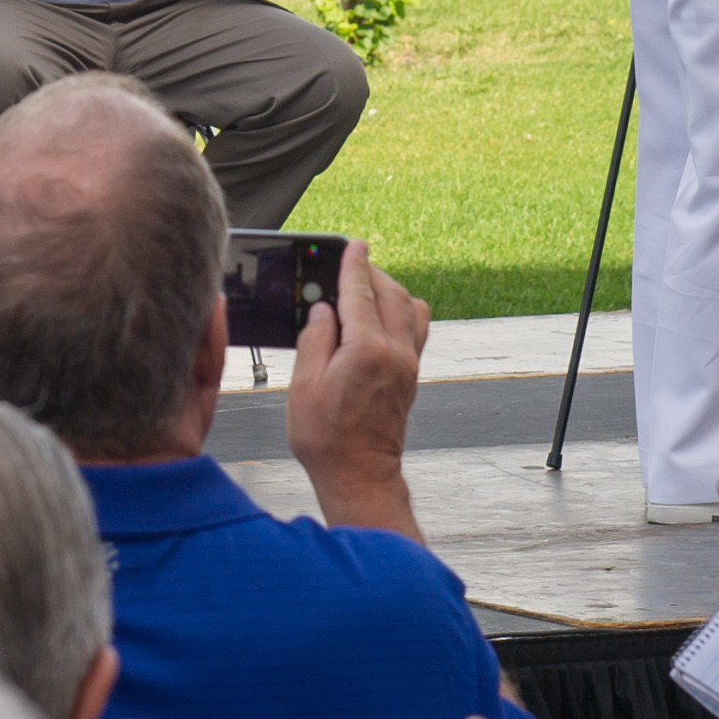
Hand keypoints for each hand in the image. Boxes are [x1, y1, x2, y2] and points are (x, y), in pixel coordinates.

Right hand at [287, 239, 430, 539]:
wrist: (359, 474)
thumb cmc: (326, 436)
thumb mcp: (304, 385)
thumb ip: (315, 338)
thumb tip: (324, 309)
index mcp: (367, 349)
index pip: (360, 293)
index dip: (353, 264)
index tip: (353, 244)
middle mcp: (395, 352)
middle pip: (392, 294)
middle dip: (373, 274)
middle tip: (353, 263)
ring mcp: (408, 365)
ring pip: (410, 309)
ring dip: (391, 291)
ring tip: (367, 289)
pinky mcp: (411, 377)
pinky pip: (415, 330)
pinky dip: (400, 313)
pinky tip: (381, 319)